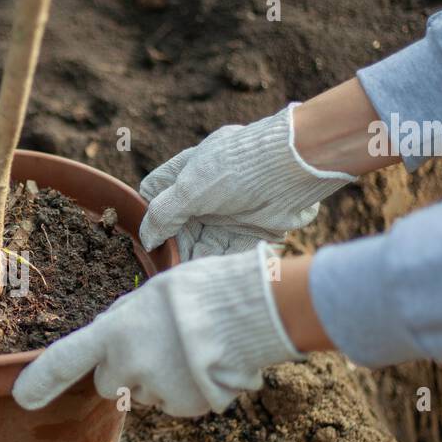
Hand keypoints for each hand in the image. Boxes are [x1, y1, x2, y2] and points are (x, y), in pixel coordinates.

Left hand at [12, 244, 299, 415]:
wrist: (254, 311)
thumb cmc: (202, 290)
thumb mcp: (150, 293)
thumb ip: (124, 322)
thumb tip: (112, 342)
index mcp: (114, 332)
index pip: (65, 359)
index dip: (40, 380)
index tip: (22, 397)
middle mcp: (129, 366)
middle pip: (109, 384)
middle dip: (124, 371)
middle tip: (155, 344)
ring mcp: (158, 391)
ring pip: (145, 394)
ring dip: (159, 379)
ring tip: (189, 348)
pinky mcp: (186, 408)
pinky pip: (175, 403)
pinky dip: (186, 389)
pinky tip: (204, 363)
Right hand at [139, 104, 353, 260]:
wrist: (295, 169)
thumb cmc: (237, 169)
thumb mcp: (189, 188)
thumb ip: (162, 214)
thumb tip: (146, 239)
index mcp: (190, 169)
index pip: (157, 190)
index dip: (149, 212)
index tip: (146, 235)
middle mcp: (209, 190)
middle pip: (180, 223)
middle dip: (174, 243)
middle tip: (167, 262)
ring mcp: (230, 209)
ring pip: (203, 239)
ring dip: (194, 256)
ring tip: (188, 272)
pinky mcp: (252, 228)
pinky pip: (228, 250)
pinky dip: (218, 262)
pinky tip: (210, 272)